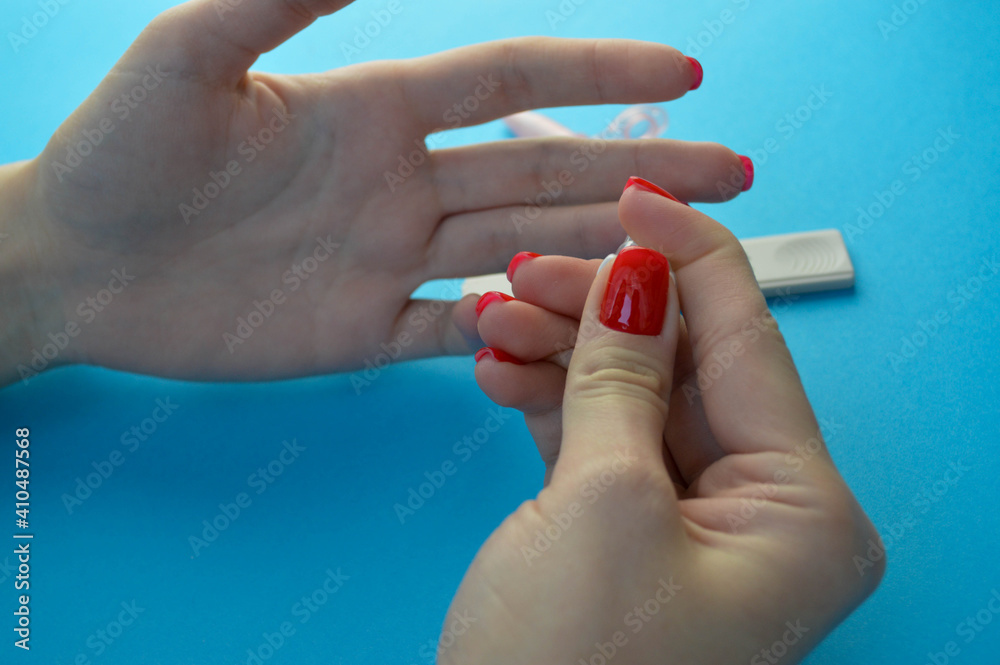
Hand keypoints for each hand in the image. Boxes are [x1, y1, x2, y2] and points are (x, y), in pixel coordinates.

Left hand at [1, 0, 750, 385]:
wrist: (76, 266)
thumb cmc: (117, 153)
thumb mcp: (185, 58)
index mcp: (374, 111)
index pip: (509, 81)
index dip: (598, 72)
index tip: (684, 71)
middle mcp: (399, 183)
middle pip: (543, 171)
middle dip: (641, 171)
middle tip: (734, 175)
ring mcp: (388, 260)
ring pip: (517, 252)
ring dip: (599, 251)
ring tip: (685, 257)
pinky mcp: (361, 331)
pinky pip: (456, 335)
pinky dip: (514, 333)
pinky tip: (576, 335)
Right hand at [442, 180, 881, 663]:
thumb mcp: (600, 501)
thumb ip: (622, 376)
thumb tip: (639, 277)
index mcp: (802, 511)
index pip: (749, 342)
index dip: (689, 256)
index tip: (635, 194)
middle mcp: (761, 514)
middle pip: (683, 363)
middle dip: (602, 305)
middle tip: (529, 267)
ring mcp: (689, 522)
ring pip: (630, 394)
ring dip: (562, 348)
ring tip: (492, 318)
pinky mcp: (627, 531)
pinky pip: (596, 437)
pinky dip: (549, 398)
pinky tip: (498, 367)